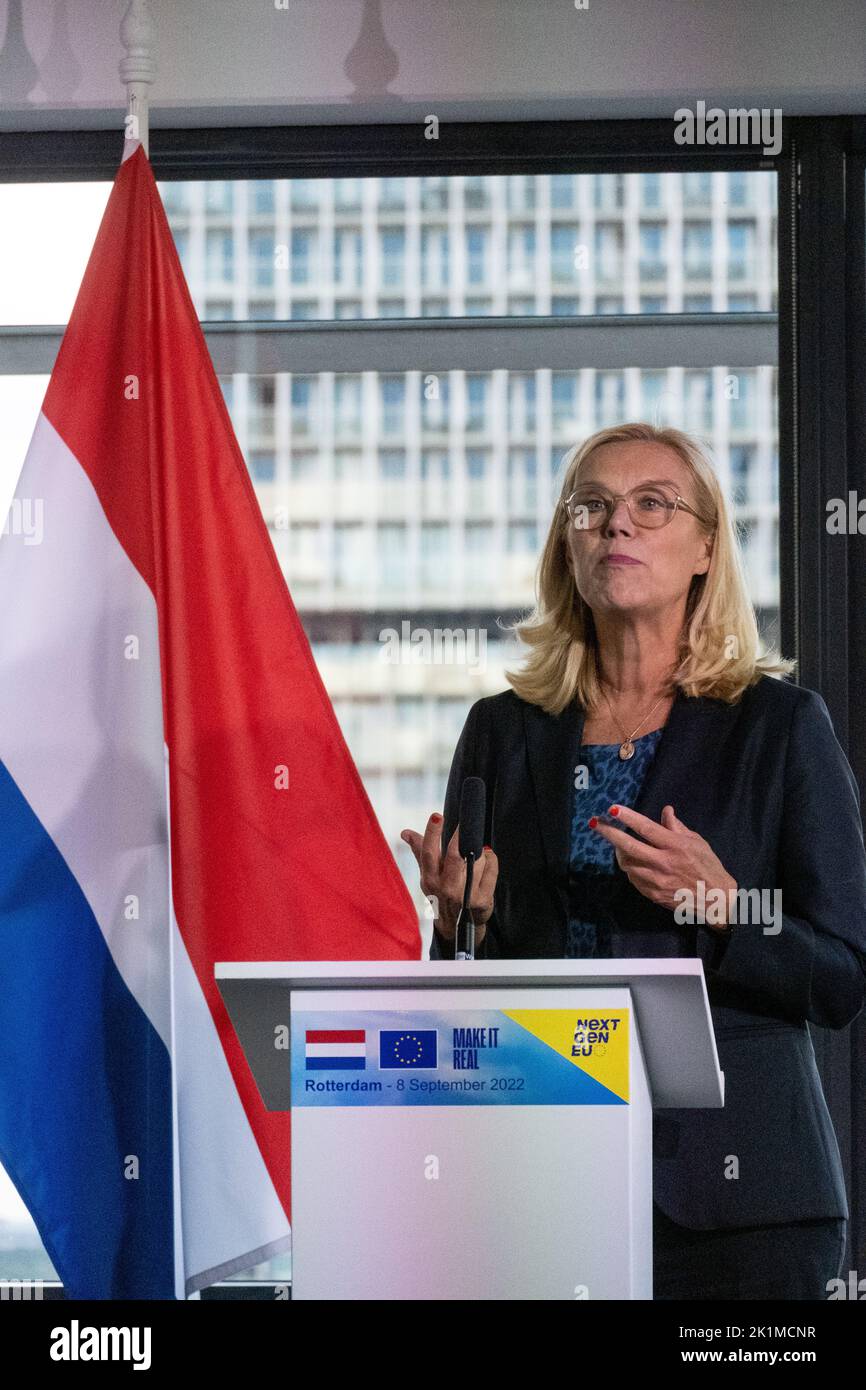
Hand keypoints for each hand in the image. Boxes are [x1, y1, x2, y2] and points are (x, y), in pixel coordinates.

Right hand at [401, 813, 497, 941]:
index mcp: (429, 878)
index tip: (437, 815)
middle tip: (464, 824)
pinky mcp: (482, 900)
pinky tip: (487, 861)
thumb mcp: (429, 875)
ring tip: (476, 853)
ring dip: (480, 851)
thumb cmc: (442, 894)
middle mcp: (445, 888)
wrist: (457, 927)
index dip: (432, 833)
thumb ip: (420, 851)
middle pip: (454, 857)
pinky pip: (492, 869)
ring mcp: (464, 896)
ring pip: (477, 860)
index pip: (428, 853)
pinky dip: (491, 861)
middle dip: (460, 838)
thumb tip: (405, 832)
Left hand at [589, 803, 736, 928]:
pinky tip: (632, 862)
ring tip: (617, 844)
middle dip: (609, 833)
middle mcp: (663, 863)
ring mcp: (656, 881)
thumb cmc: (708, 867)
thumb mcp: (697, 842)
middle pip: (629, 846)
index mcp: (675, 846)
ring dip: (618, 852)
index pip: (647, 828)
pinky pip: (633, 878)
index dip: (628, 817)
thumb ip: (677, 827)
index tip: (613, 809)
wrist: (716, 901)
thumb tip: (666, 811)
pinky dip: (630, 868)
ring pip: (626, 863)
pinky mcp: (652, 894)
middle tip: (595, 823)